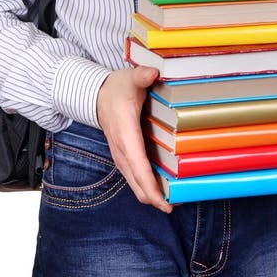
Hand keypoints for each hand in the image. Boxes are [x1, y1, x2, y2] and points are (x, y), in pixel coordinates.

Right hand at [97, 66, 172, 213]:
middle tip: (179, 204)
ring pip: (135, 185)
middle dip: (155, 199)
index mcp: (125, 134)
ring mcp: (121, 157)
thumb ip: (142, 76)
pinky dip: (147, 187)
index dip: (151, 187)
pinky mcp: (124, 158)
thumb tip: (154, 73)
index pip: (138, 166)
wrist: (97, 96)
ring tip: (176, 200)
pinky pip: (135, 178)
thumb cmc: (117, 88)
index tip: (165, 203)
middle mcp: (122, 151)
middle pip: (137, 184)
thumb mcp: (130, 78)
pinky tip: (163, 189)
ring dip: (152, 195)